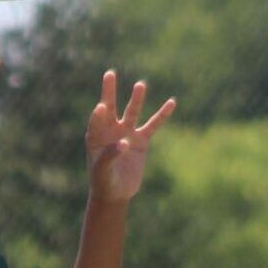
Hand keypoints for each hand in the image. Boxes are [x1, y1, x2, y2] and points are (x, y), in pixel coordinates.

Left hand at [86, 70, 176, 202]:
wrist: (116, 193)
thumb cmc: (104, 182)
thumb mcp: (103, 171)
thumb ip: (109, 156)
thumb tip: (124, 143)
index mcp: (95, 137)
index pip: (97, 121)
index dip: (99, 114)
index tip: (101, 107)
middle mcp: (110, 131)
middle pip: (110, 107)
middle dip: (109, 92)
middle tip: (109, 74)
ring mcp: (127, 133)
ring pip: (132, 112)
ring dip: (136, 99)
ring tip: (140, 85)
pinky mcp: (141, 140)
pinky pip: (153, 125)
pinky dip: (162, 115)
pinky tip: (171, 102)